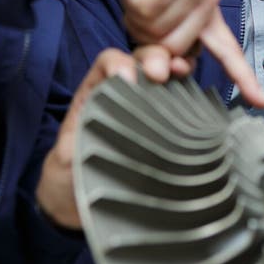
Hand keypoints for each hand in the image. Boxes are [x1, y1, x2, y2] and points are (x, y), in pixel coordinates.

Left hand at [35, 45, 192, 228]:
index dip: (119, 63)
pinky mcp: (165, 124)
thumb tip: (103, 142)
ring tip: (183, 71)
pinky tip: (195, 89)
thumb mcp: (68, 160)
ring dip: (175, 67)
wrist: (80, 205)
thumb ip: (80, 146)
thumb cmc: (69, 177)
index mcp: (94, 93)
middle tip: (162, 73)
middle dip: (154, 59)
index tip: (127, 77)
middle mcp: (122, 93)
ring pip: (164, 73)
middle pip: (141, 61)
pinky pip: (179, 97)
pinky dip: (188, 88)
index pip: (108, 63)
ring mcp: (146, 106)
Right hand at [121, 0, 263, 108]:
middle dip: (151, 38)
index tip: (261, 101)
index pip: (228, 51)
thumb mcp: (157, 23)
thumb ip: (165, 49)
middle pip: (177, 48)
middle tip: (146, 11)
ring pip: (161, 32)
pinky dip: (134, 3)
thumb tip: (163, 73)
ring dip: (140, 20)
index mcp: (210, 14)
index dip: (243, 77)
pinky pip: (147, 11)